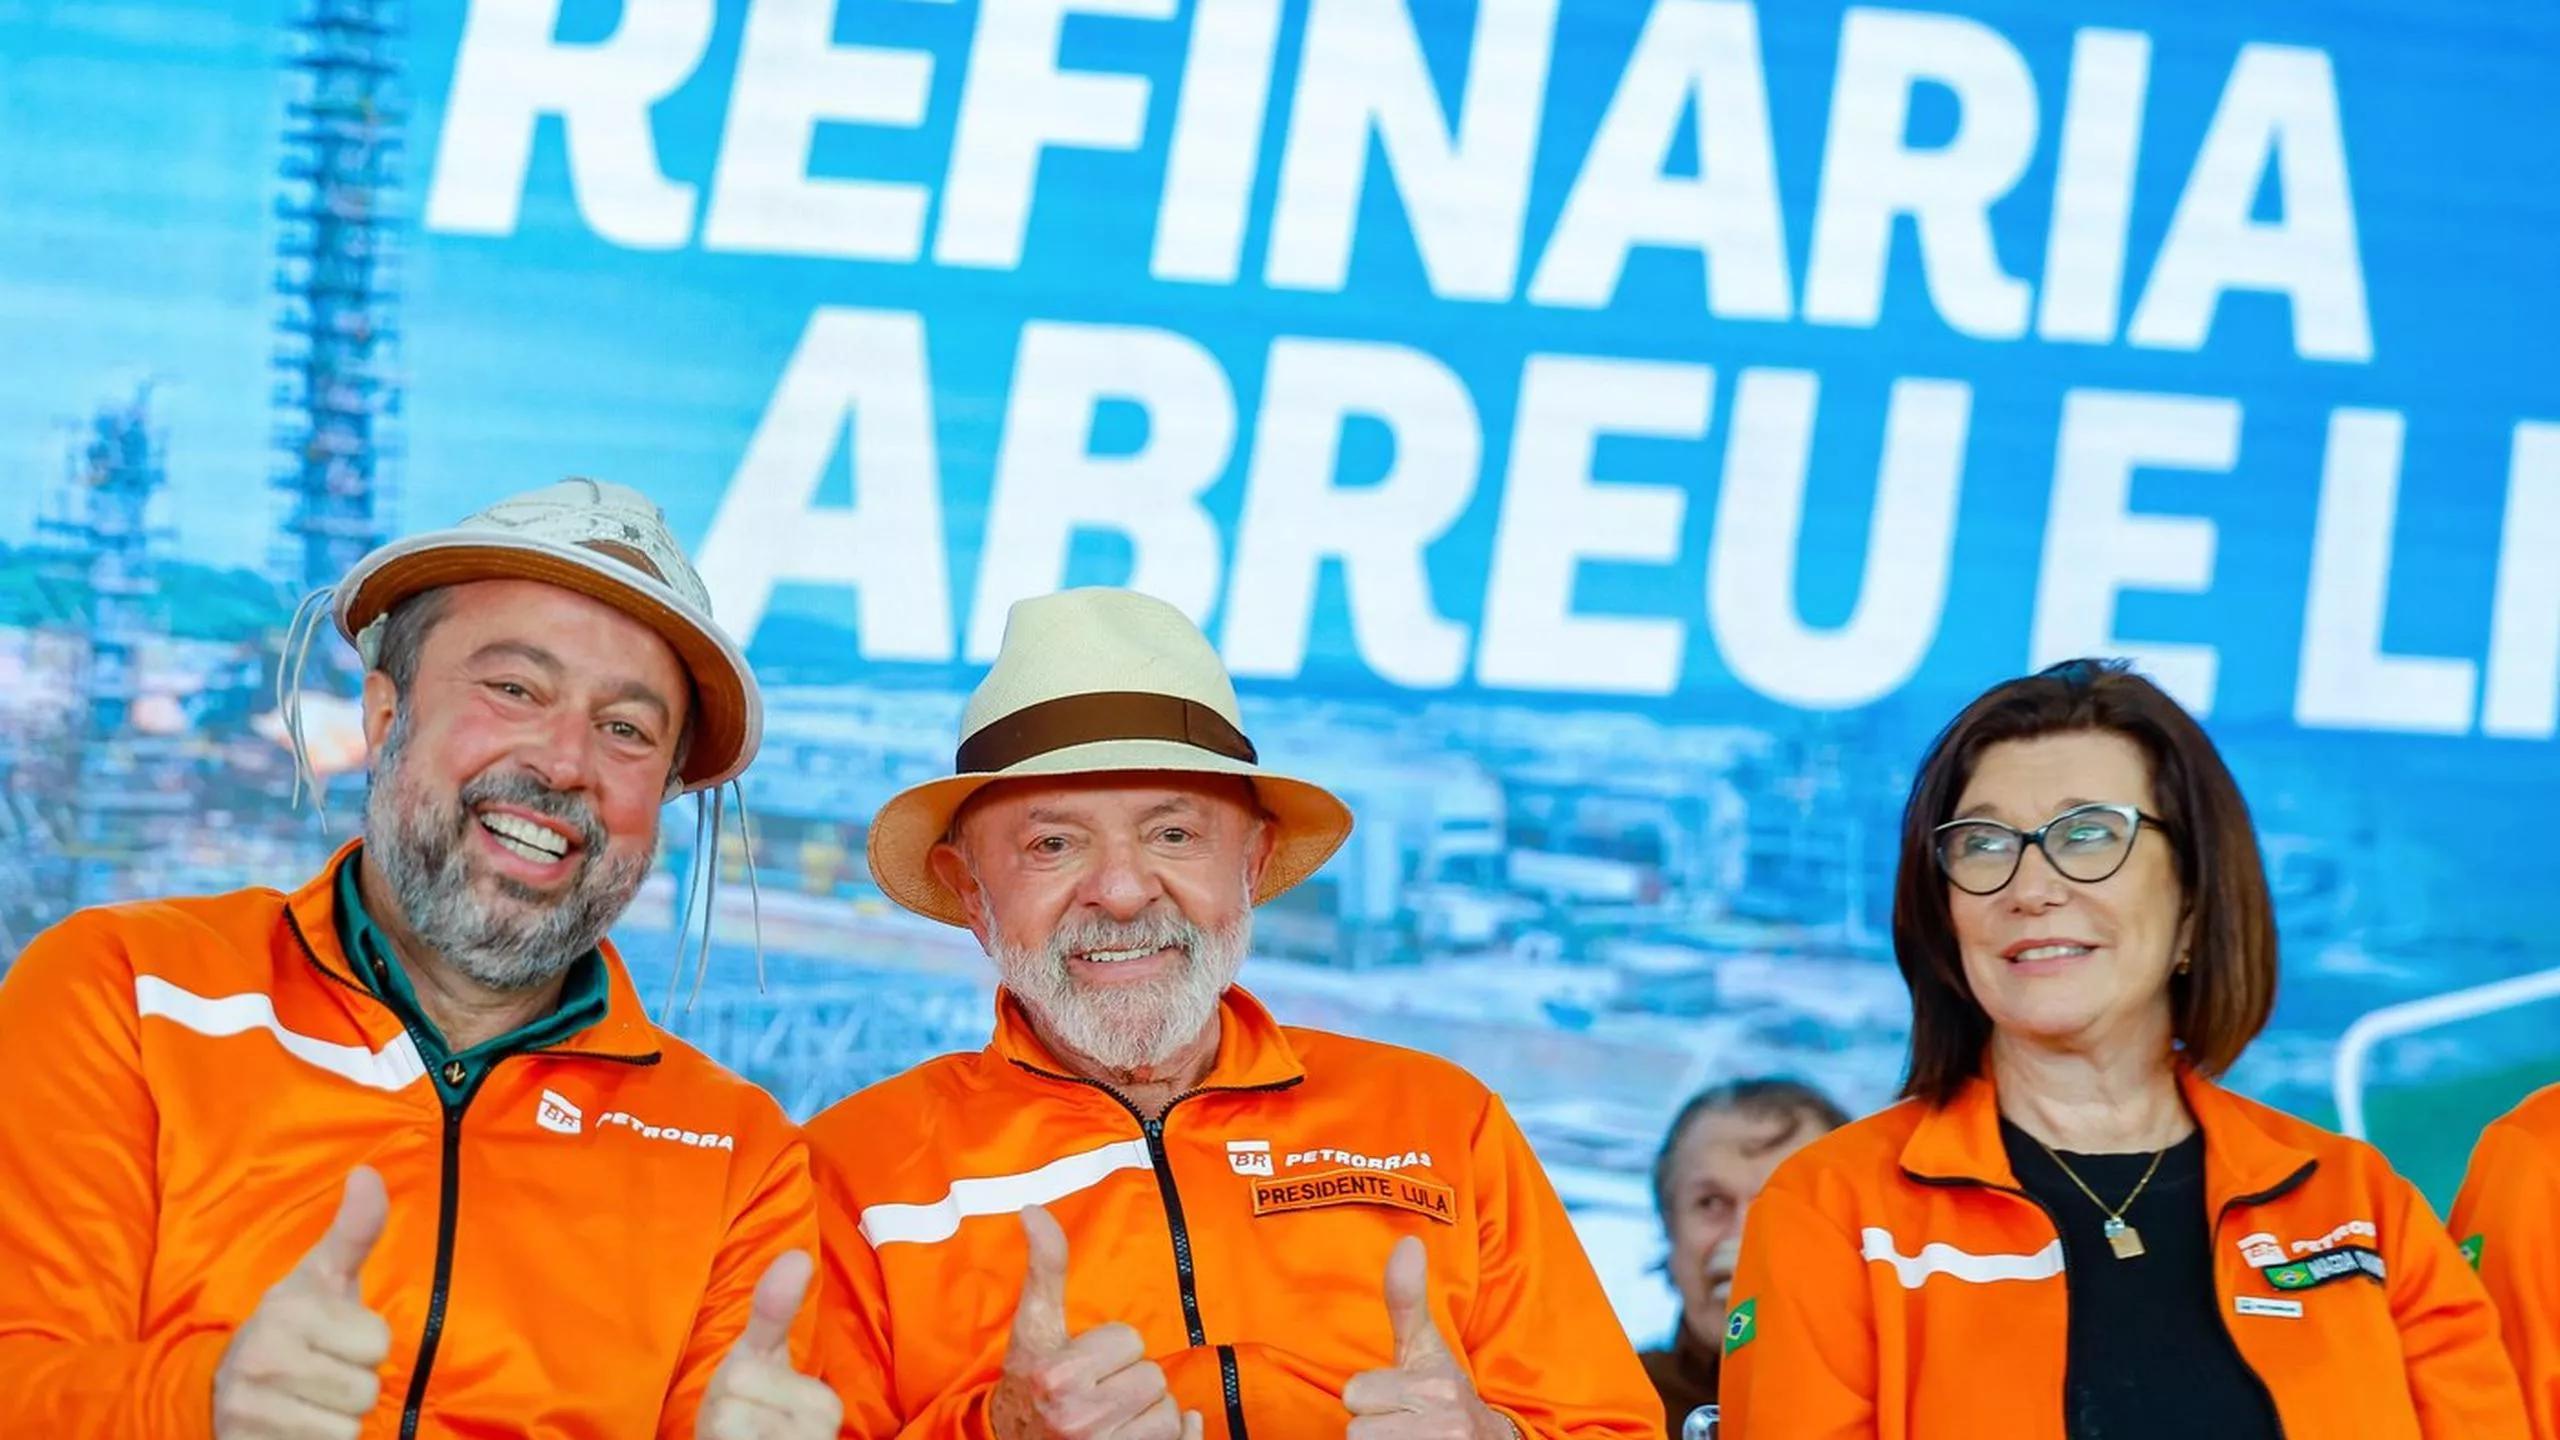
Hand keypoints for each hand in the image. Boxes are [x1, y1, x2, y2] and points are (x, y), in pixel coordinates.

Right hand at [212, 1167, 394, 1438]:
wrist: (219, 1387)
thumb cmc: (292, 1326)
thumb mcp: (321, 1276)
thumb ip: (353, 1231)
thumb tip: (369, 1174)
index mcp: (287, 1312)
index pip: (378, 1343)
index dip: (366, 1343)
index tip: (335, 1336)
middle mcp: (265, 1360)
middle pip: (366, 1390)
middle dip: (352, 1384)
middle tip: (321, 1371)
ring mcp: (252, 1411)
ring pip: (347, 1429)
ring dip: (335, 1419)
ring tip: (308, 1399)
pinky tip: (294, 1427)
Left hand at [697, 1250, 843, 1439]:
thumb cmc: (746, 1409)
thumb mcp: (757, 1358)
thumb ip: (774, 1311)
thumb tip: (799, 1254)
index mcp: (824, 1404)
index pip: (742, 1373)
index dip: (731, 1387)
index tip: (749, 1402)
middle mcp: (820, 1435)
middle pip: (732, 1393)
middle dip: (722, 1408)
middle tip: (737, 1422)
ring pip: (724, 1420)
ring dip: (717, 1434)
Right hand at [988, 1205, 1201, 1439]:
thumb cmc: (1028, 1383)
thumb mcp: (1033, 1326)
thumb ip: (1044, 1268)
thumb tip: (1034, 1211)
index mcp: (1057, 1376)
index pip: (1130, 1341)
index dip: (1111, 1349)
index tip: (1086, 1365)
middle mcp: (1079, 1419)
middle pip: (1152, 1377)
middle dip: (1130, 1380)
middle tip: (1099, 1391)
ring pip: (1168, 1411)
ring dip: (1147, 1411)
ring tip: (1115, 1415)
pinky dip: (1178, 1435)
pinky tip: (1151, 1430)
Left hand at [1342, 1238, 1511, 1439]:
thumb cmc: (1444, 1393)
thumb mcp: (1426, 1347)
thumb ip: (1407, 1299)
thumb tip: (1408, 1242)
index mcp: (1436, 1386)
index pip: (1355, 1394)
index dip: (1369, 1396)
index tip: (1396, 1397)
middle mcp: (1446, 1425)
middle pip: (1356, 1431)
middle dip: (1373, 1428)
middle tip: (1401, 1423)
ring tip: (1405, 1438)